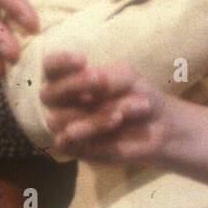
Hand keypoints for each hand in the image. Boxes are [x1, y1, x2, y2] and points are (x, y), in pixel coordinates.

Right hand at [39, 52, 171, 163]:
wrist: (159, 125)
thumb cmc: (138, 95)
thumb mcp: (127, 78)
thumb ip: (108, 79)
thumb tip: (92, 87)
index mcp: (70, 79)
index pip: (50, 69)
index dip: (58, 62)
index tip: (82, 59)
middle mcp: (63, 103)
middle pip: (47, 94)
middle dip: (73, 85)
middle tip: (100, 78)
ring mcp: (66, 126)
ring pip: (59, 120)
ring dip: (93, 112)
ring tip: (123, 111)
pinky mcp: (75, 148)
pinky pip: (68, 141)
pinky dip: (92, 130)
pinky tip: (116, 120)